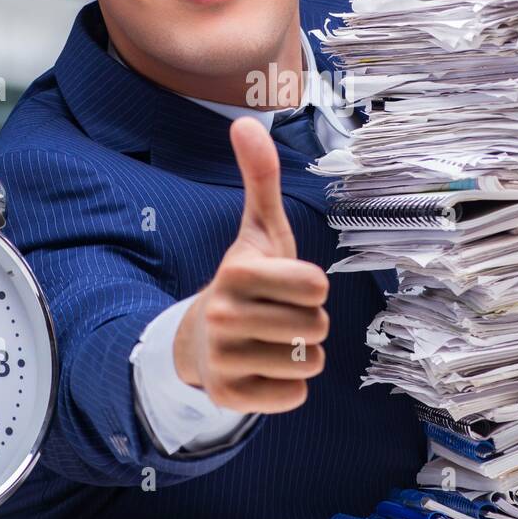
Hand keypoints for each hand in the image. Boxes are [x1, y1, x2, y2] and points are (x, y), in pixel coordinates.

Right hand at [172, 117, 329, 413]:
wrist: (200, 340)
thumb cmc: (246, 279)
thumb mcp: (259, 229)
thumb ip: (261, 178)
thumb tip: (245, 121)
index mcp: (237, 271)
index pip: (317, 286)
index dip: (311, 287)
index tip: (287, 285)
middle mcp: (224, 314)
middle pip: (317, 326)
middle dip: (311, 323)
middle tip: (281, 318)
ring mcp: (224, 359)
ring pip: (310, 362)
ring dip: (303, 354)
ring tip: (274, 343)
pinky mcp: (230, 397)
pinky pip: (294, 395)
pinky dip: (290, 385)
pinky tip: (265, 370)